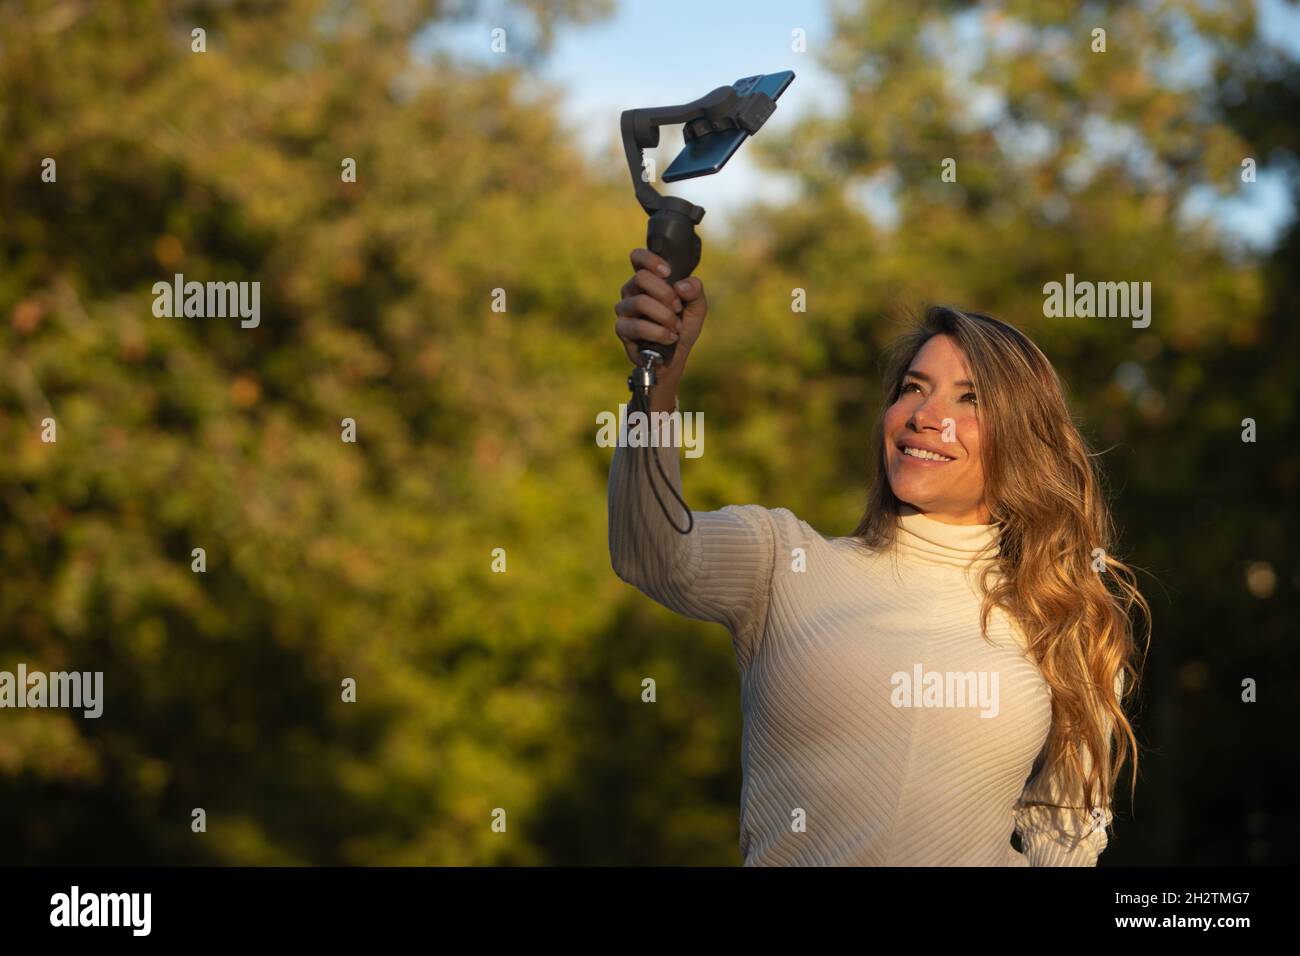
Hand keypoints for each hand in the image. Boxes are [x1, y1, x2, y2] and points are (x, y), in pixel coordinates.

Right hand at [613, 247, 707, 384]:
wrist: (674, 357)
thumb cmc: (682, 327)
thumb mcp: (696, 307)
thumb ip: (695, 291)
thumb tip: (681, 286)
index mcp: (648, 280)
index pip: (638, 257)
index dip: (650, 260)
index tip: (668, 272)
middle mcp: (632, 291)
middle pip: (641, 277)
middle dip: (665, 293)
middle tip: (678, 308)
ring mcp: (624, 309)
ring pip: (640, 301)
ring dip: (664, 316)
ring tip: (676, 327)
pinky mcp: (622, 329)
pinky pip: (637, 325)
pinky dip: (658, 332)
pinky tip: (669, 338)